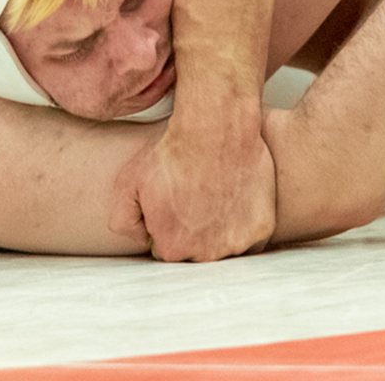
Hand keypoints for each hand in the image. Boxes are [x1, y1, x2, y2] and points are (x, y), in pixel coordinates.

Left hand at [110, 114, 274, 261]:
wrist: (214, 129)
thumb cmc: (173, 153)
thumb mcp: (127, 183)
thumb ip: (124, 221)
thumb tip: (141, 239)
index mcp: (172, 248)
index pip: (167, 249)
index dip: (168, 225)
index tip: (173, 205)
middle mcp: (205, 254)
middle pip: (195, 252)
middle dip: (192, 231)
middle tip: (194, 198)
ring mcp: (236, 243)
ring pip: (223, 245)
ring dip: (219, 228)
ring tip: (214, 195)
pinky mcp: (260, 229)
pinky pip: (250, 237)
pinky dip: (244, 222)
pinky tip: (233, 198)